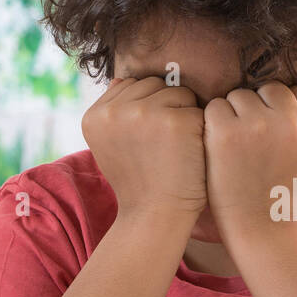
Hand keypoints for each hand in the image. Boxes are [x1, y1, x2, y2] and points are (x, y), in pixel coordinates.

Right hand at [81, 76, 206, 219]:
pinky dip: (201, 131)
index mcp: (95, 115)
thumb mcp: (112, 146)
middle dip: (167, 108)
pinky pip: (199, 110)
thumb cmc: (140, 183)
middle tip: (166, 146)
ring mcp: (144, 113)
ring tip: (177, 149)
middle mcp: (115, 110)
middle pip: (156, 84)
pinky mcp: (175, 121)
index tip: (151, 138)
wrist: (155, 217)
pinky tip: (192, 154)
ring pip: (180, 93)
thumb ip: (115, 112)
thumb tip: (122, 79)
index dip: (149, 108)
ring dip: (186, 116)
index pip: (132, 85)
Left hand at [202, 82, 296, 236]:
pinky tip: (220, 148)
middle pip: (269, 90)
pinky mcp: (227, 133)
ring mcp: (258, 126)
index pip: (296, 92)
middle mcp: (292, 122)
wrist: (263, 226)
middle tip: (253, 140)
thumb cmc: (290, 191)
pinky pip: (216, 107)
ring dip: (235, 115)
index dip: (281, 111)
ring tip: (238, 146)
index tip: (274, 135)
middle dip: (260, 109)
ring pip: (241, 95)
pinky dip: (214, 124)